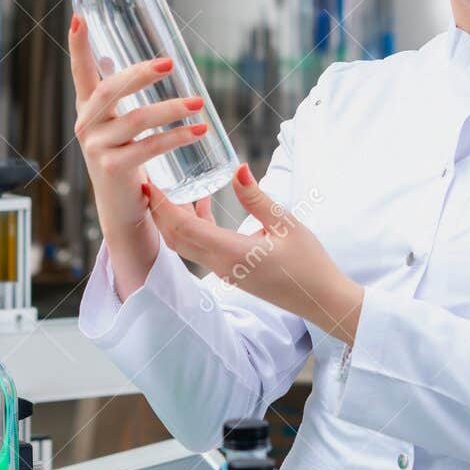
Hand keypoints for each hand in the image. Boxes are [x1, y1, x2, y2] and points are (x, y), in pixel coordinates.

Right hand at [68, 13, 211, 231]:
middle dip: (142, 73)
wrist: (123, 210)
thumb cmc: (128, 162)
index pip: (80, 72)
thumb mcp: (121, 128)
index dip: (78, 46)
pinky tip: (197, 131)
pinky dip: (177, 137)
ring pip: (136, 117)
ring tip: (198, 102)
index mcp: (88, 110)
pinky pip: (149, 146)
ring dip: (172, 108)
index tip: (78, 17)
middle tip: (171, 63)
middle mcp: (86, 125)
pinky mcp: (113, 168)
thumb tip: (156, 63)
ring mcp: (96, 147)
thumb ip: (126, 101)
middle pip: (111, 89)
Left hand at [145, 164, 364, 343]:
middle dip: (158, 211)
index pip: (184, 228)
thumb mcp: (286, 223)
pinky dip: (193, 226)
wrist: (320, 299)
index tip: (149, 184)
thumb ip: (257, 198)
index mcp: (231, 253)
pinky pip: (201, 247)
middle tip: (150, 182)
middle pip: (175, 238)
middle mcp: (220, 265)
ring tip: (170, 187)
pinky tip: (202, 203)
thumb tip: (237, 169)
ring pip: (185, 244)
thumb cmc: (309, 263)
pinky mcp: (230, 271)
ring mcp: (223, 270)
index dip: (162, 206)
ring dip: (173, 219)